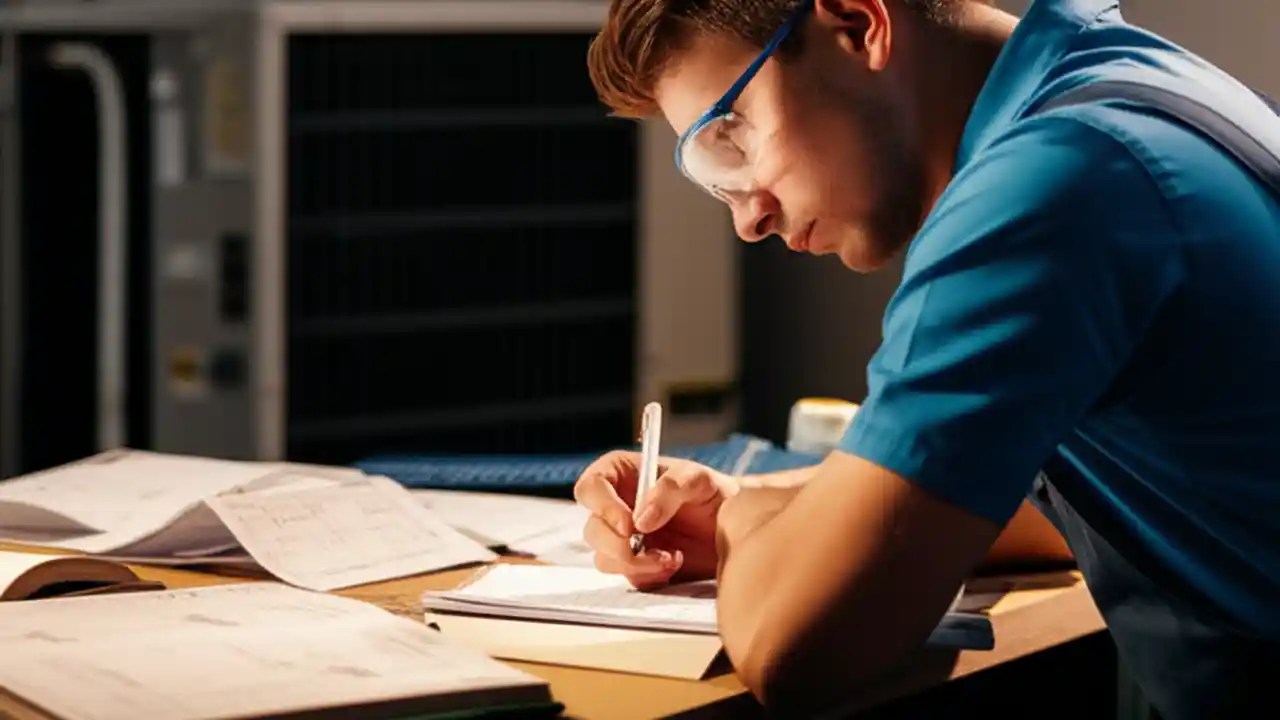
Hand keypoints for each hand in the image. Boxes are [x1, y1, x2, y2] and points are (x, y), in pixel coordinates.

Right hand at [573, 450, 737, 588]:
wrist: (734, 527)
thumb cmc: (714, 493)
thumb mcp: (699, 479)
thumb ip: (670, 488)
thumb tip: (641, 518)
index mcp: (622, 474)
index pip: (590, 487)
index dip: (601, 507)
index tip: (628, 524)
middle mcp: (616, 506)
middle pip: (593, 529)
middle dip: (617, 545)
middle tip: (648, 550)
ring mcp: (624, 539)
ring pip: (605, 558)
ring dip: (636, 563)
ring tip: (670, 557)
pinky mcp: (636, 565)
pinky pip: (627, 577)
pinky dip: (649, 576)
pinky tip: (673, 565)